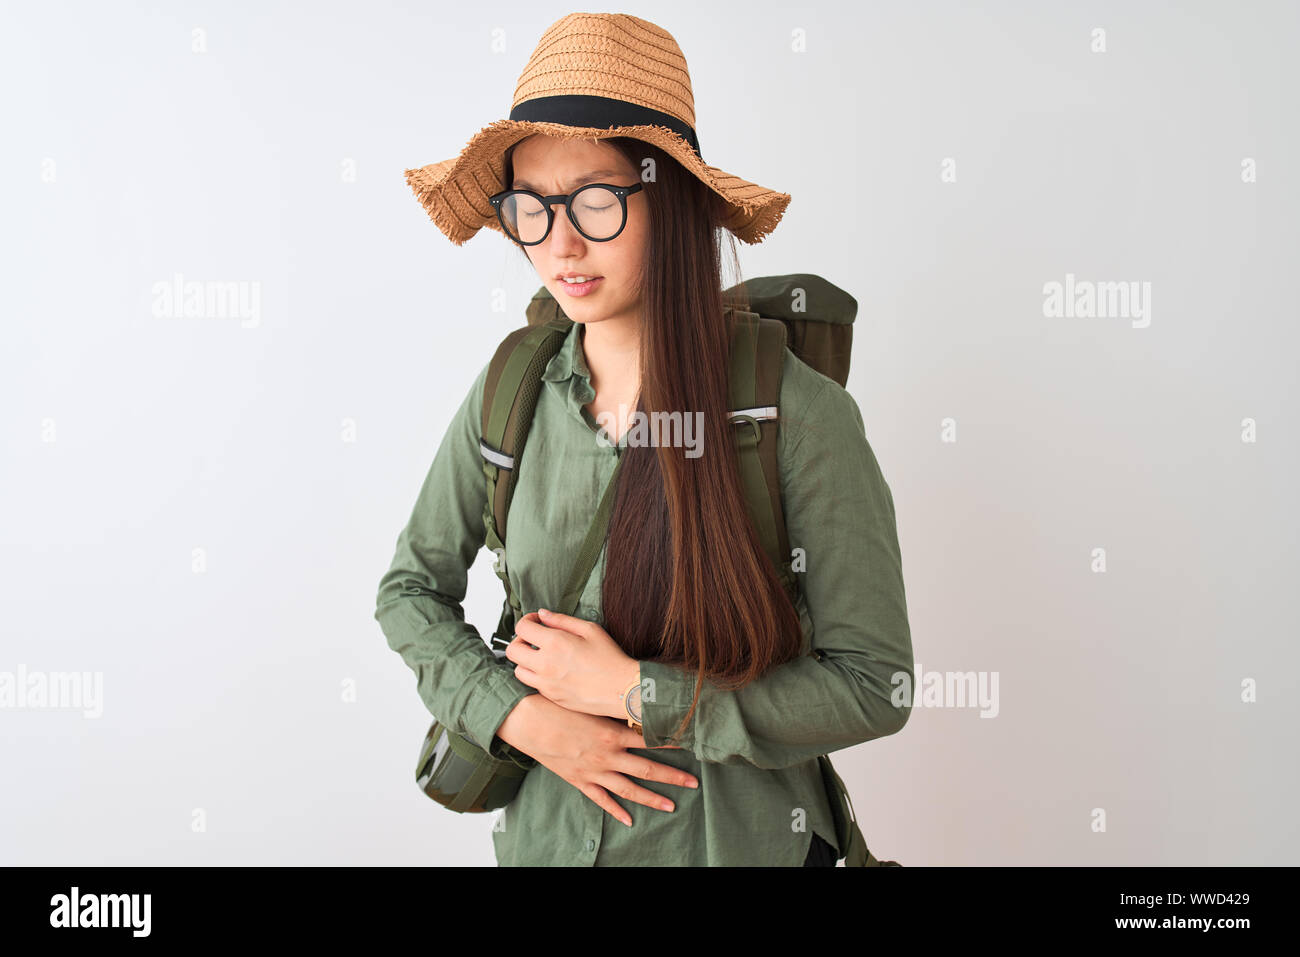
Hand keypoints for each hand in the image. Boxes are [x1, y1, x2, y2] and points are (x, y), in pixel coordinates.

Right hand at [494, 694, 694, 827]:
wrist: (527, 721)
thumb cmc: (556, 705)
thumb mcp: (588, 703)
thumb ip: (611, 710)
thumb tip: (632, 706)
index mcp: (612, 733)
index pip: (649, 739)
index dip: (671, 743)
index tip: (690, 745)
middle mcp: (607, 755)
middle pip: (647, 768)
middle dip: (672, 776)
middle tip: (693, 782)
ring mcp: (594, 771)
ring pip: (629, 789)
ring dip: (652, 798)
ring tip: (671, 806)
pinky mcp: (579, 780)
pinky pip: (601, 799)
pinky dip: (616, 810)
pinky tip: (629, 820)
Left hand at [507, 608, 638, 718]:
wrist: (622, 690)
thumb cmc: (610, 658)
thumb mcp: (590, 630)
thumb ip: (562, 620)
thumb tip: (542, 615)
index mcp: (555, 643)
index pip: (522, 628)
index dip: (527, 620)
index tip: (536, 621)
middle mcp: (545, 664)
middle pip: (512, 650)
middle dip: (520, 640)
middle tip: (534, 639)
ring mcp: (546, 684)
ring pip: (518, 670)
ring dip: (525, 661)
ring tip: (542, 657)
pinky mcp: (551, 697)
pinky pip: (533, 685)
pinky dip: (537, 676)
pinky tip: (553, 671)